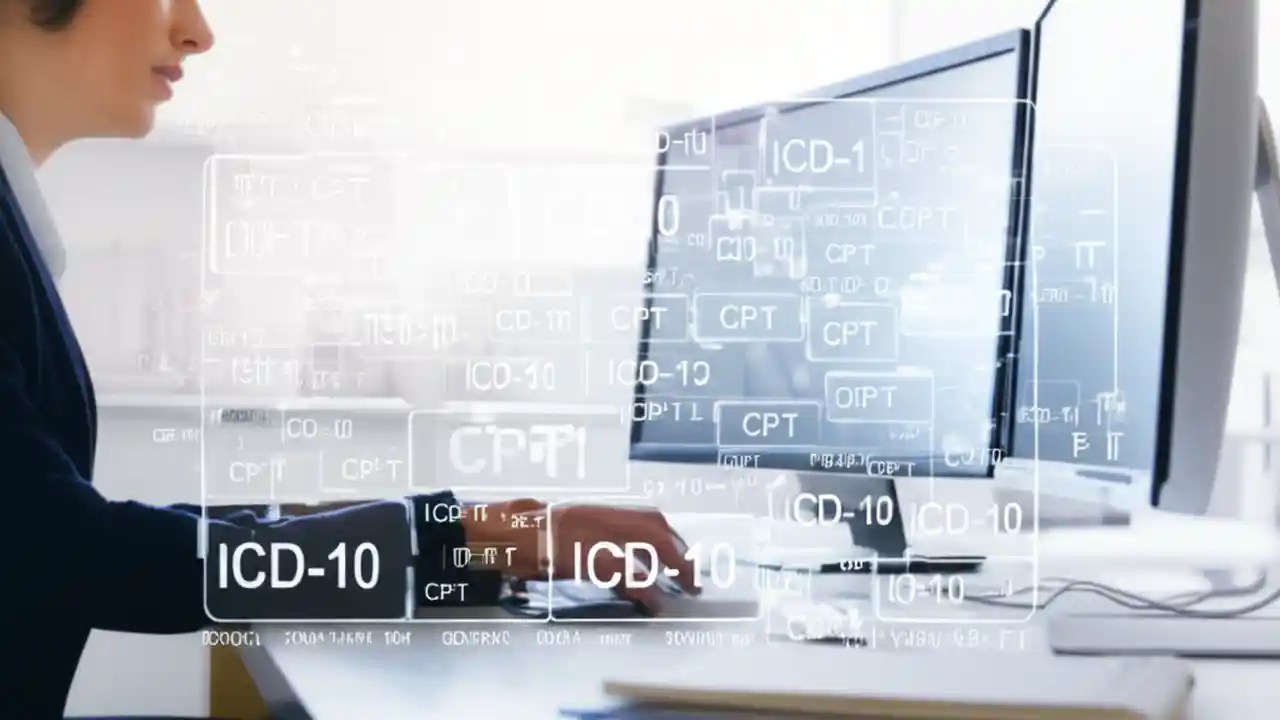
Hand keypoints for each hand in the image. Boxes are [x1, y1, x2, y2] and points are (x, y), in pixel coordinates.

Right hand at [461, 499, 699, 612]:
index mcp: (595, 512)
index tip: (684, 555)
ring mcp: (592, 533)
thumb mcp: (564, 531)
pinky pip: (624, 572)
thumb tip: (618, 565)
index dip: (670, 537)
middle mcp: (599, 518)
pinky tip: (653, 602)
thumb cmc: (525, 535)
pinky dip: (644, 587)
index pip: (647, 518)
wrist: (498, 534)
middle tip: (692, 577)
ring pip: (647, 544)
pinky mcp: (584, 555)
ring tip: (684, 588)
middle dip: (678, 552)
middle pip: (654, 528)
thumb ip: (591, 540)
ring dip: (671, 566)